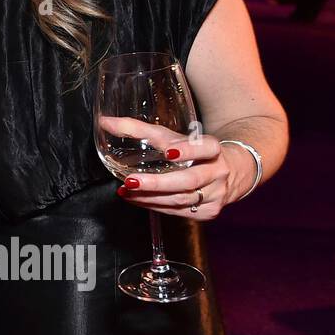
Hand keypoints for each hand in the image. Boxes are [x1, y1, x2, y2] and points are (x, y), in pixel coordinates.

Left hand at [101, 117, 242, 221]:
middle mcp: (217, 172)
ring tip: (126, 190)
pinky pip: (178, 211)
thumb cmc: (193, 151)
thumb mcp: (172, 137)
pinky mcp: (209, 212)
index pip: (205, 148)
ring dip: (149, 197)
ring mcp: (215, 195)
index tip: (169, 151)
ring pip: (180, 199)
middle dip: (158, 183)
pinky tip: (137, 199)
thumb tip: (105, 122)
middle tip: (131, 180)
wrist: (229, 172)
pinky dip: (154, 206)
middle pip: (189, 180)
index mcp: (213, 149)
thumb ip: (139, 129)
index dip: (189, 150)